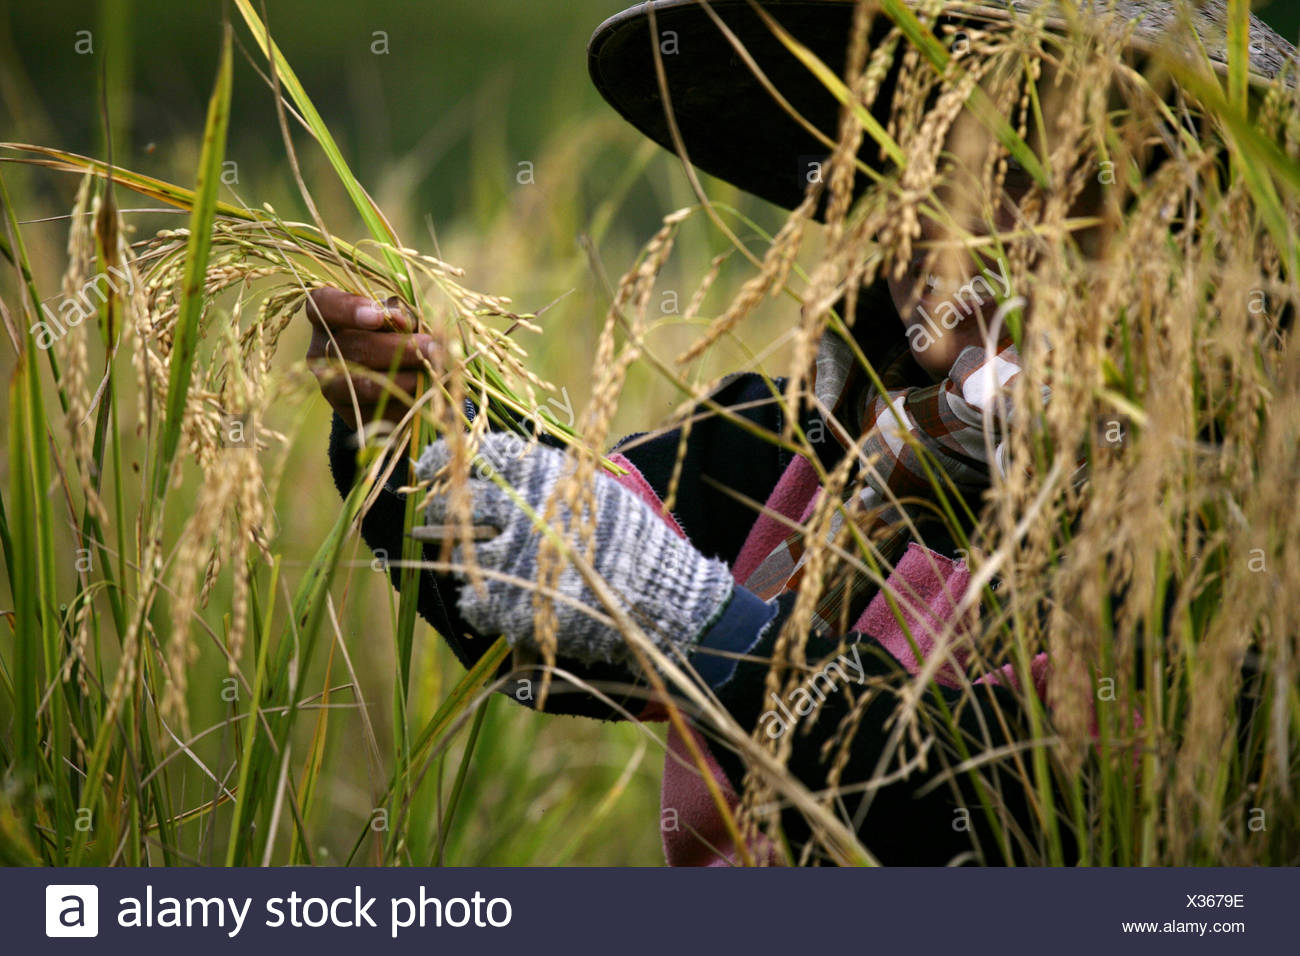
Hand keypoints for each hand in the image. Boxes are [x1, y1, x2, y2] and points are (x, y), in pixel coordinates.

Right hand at [304, 287, 441, 426]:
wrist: (397, 382)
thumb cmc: (397, 335)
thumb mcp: (398, 317)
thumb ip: (399, 313)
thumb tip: (401, 320)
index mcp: (326, 316)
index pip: (323, 304)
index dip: (348, 309)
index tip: (378, 316)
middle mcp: (320, 351)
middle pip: (353, 346)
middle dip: (397, 347)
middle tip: (431, 346)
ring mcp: (331, 385)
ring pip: (363, 382)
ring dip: (403, 377)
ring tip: (430, 370)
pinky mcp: (348, 412)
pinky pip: (377, 408)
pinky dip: (404, 400)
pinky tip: (423, 392)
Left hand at [414, 434, 734, 666]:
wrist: (661, 593)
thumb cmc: (631, 538)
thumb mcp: (592, 490)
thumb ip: (547, 477)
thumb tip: (501, 463)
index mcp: (544, 479)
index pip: (477, 456)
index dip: (444, 459)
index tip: (429, 467)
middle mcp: (524, 513)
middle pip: (459, 505)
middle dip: (438, 511)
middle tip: (432, 516)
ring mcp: (518, 561)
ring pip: (461, 554)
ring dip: (454, 554)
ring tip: (458, 556)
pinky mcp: (519, 605)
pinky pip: (475, 601)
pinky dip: (476, 600)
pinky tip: (488, 596)